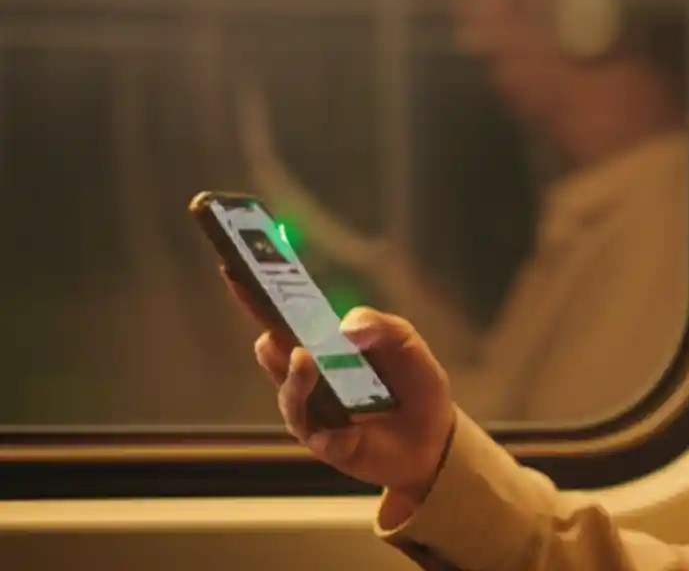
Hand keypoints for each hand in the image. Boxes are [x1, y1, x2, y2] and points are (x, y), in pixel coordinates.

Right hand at [222, 269, 456, 520]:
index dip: (264, 292)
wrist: (435, 438)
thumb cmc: (415, 385)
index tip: (239, 266)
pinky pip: (304, 420)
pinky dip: (306, 400)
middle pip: (274, 343)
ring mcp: (312, 406)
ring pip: (287, 385)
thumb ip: (381, 327)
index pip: (290, 315)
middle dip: (258, 315)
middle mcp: (312, 373)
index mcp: (329, 344)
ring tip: (300, 354)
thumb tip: (346, 325)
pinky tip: (313, 384)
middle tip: (245, 289)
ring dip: (288, 368)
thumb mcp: (406, 344)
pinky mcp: (320, 438)